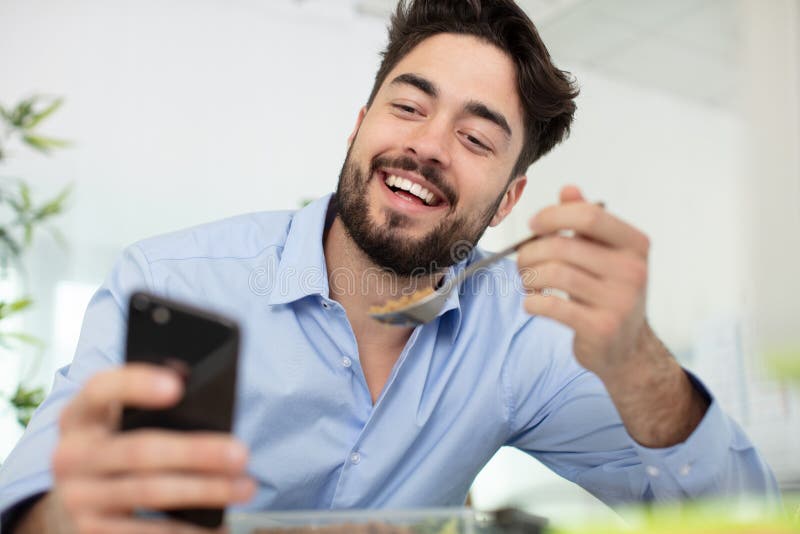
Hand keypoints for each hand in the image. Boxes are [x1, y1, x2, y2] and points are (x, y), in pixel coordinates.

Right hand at [45, 364, 253, 533]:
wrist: (75, 499)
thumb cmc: (117, 443)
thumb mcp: (119, 419)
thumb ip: (148, 403)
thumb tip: (195, 383)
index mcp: (79, 414)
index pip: (100, 389)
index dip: (136, 384)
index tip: (179, 386)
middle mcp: (70, 455)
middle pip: (139, 450)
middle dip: (196, 452)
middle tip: (241, 453)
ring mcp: (77, 497)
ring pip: (149, 492)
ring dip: (204, 491)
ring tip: (244, 487)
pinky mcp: (90, 531)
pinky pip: (144, 533)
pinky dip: (185, 531)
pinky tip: (219, 527)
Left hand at [518, 185, 650, 380]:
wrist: (628, 348)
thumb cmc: (610, 294)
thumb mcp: (606, 254)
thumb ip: (588, 222)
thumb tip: (568, 190)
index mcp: (635, 244)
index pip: (589, 215)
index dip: (553, 215)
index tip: (534, 225)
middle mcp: (632, 270)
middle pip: (563, 246)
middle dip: (530, 252)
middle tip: (522, 261)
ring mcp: (619, 301)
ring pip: (554, 274)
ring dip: (528, 277)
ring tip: (528, 283)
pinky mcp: (601, 328)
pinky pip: (552, 306)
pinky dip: (533, 302)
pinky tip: (534, 302)